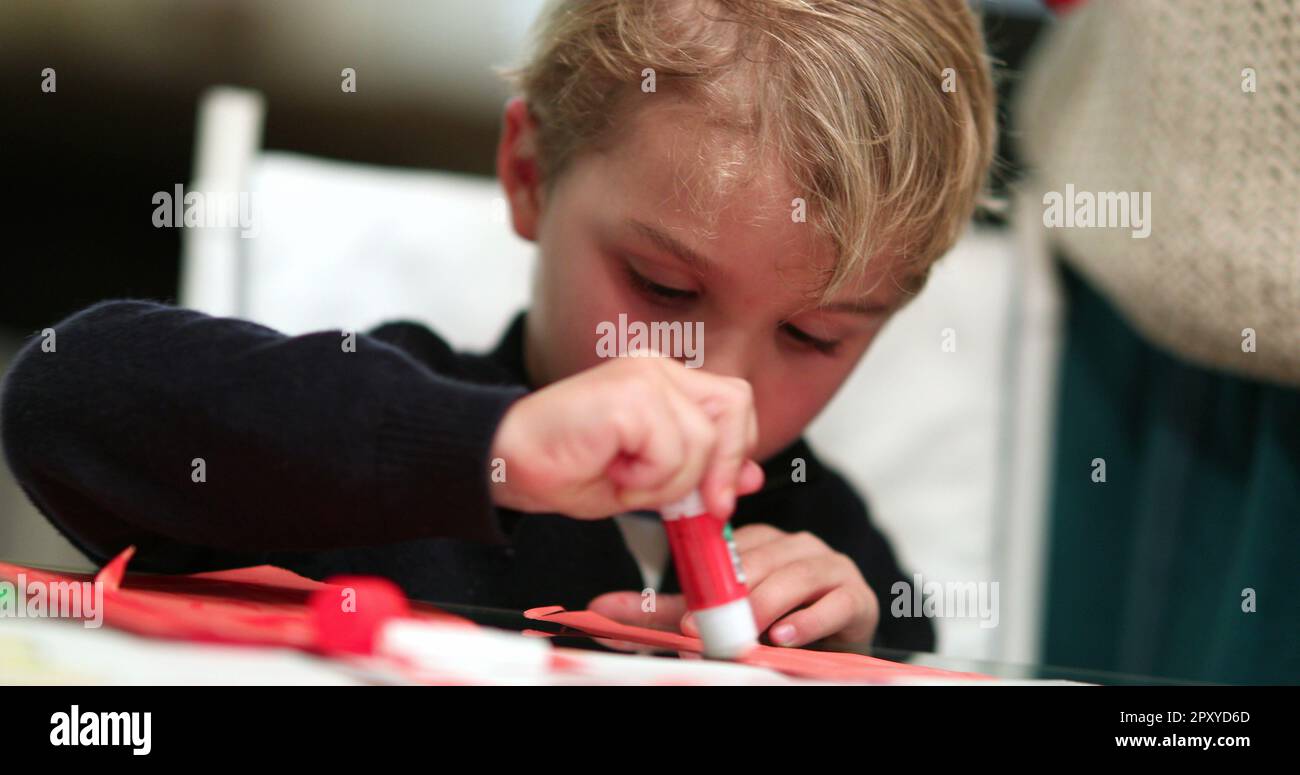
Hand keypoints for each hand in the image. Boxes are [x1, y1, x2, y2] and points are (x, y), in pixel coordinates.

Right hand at [489, 355, 763, 519]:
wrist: (505, 463)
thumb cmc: (566, 467)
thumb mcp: (650, 478)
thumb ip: (699, 469)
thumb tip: (750, 477)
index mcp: (664, 380)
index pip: (734, 403)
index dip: (738, 452)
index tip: (719, 497)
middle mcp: (657, 368)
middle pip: (734, 407)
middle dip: (720, 465)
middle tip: (687, 503)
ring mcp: (644, 376)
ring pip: (702, 441)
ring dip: (667, 481)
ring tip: (623, 478)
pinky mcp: (630, 394)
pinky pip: (671, 451)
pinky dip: (646, 479)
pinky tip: (611, 471)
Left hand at [590, 523, 878, 647]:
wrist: (829, 657)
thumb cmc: (767, 630)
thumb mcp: (711, 620)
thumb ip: (662, 613)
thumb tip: (600, 607)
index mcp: (761, 543)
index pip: (734, 552)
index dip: (710, 584)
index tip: (689, 622)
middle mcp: (796, 546)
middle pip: (764, 563)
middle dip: (737, 602)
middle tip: (714, 633)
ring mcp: (829, 566)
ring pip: (797, 577)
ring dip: (769, 608)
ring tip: (751, 634)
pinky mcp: (856, 596)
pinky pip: (835, 602)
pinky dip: (808, 621)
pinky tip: (784, 636)